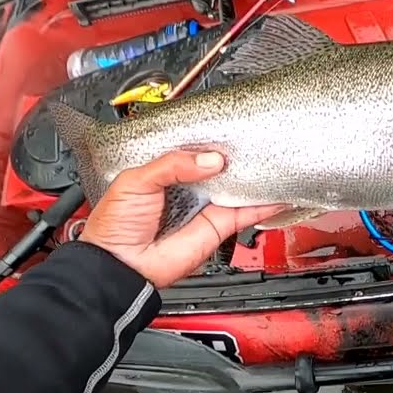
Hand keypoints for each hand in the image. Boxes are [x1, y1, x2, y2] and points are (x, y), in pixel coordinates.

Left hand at [79, 151, 282, 285]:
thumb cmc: (115, 226)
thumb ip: (173, 164)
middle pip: (219, 166)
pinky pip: (246, 212)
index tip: (225, 127)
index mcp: (164, 171)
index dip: (208, 139)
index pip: (192, 149)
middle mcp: (188, 187)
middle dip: (235, 155)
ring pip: (236, 186)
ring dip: (253, 176)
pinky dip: (264, 203)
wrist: (120, 265)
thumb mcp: (137, 179)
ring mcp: (204, 206)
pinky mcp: (218, 226)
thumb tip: (211, 160)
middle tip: (251, 139)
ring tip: (271, 159)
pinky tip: (277, 192)